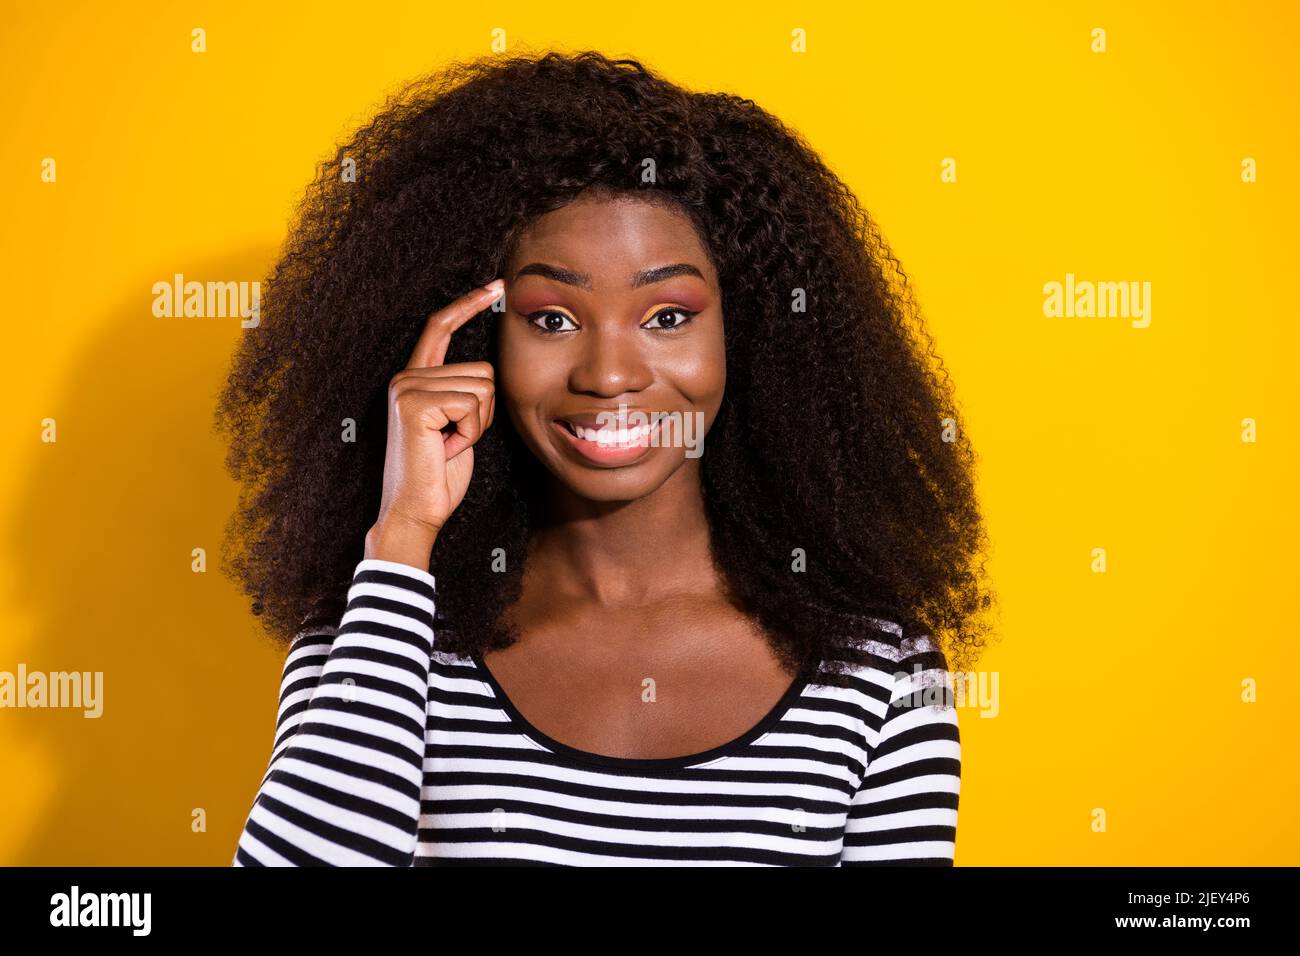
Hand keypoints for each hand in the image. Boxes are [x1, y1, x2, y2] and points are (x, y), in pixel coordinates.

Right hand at [365, 279, 503, 566]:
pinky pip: (474, 405)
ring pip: (483, 387)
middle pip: (483, 369)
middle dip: (485, 412)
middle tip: (455, 440)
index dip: (469, 303)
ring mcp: (407, 387)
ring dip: (478, 424)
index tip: (497, 285)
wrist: (416, 512)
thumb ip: (466, 394)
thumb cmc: (440, 476)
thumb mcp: (459, 425)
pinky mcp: (414, 403)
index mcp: (415, 378)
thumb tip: (491, 372)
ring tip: (449, 445)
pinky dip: (471, 432)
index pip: (441, 325)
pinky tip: (447, 448)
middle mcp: (406, 376)